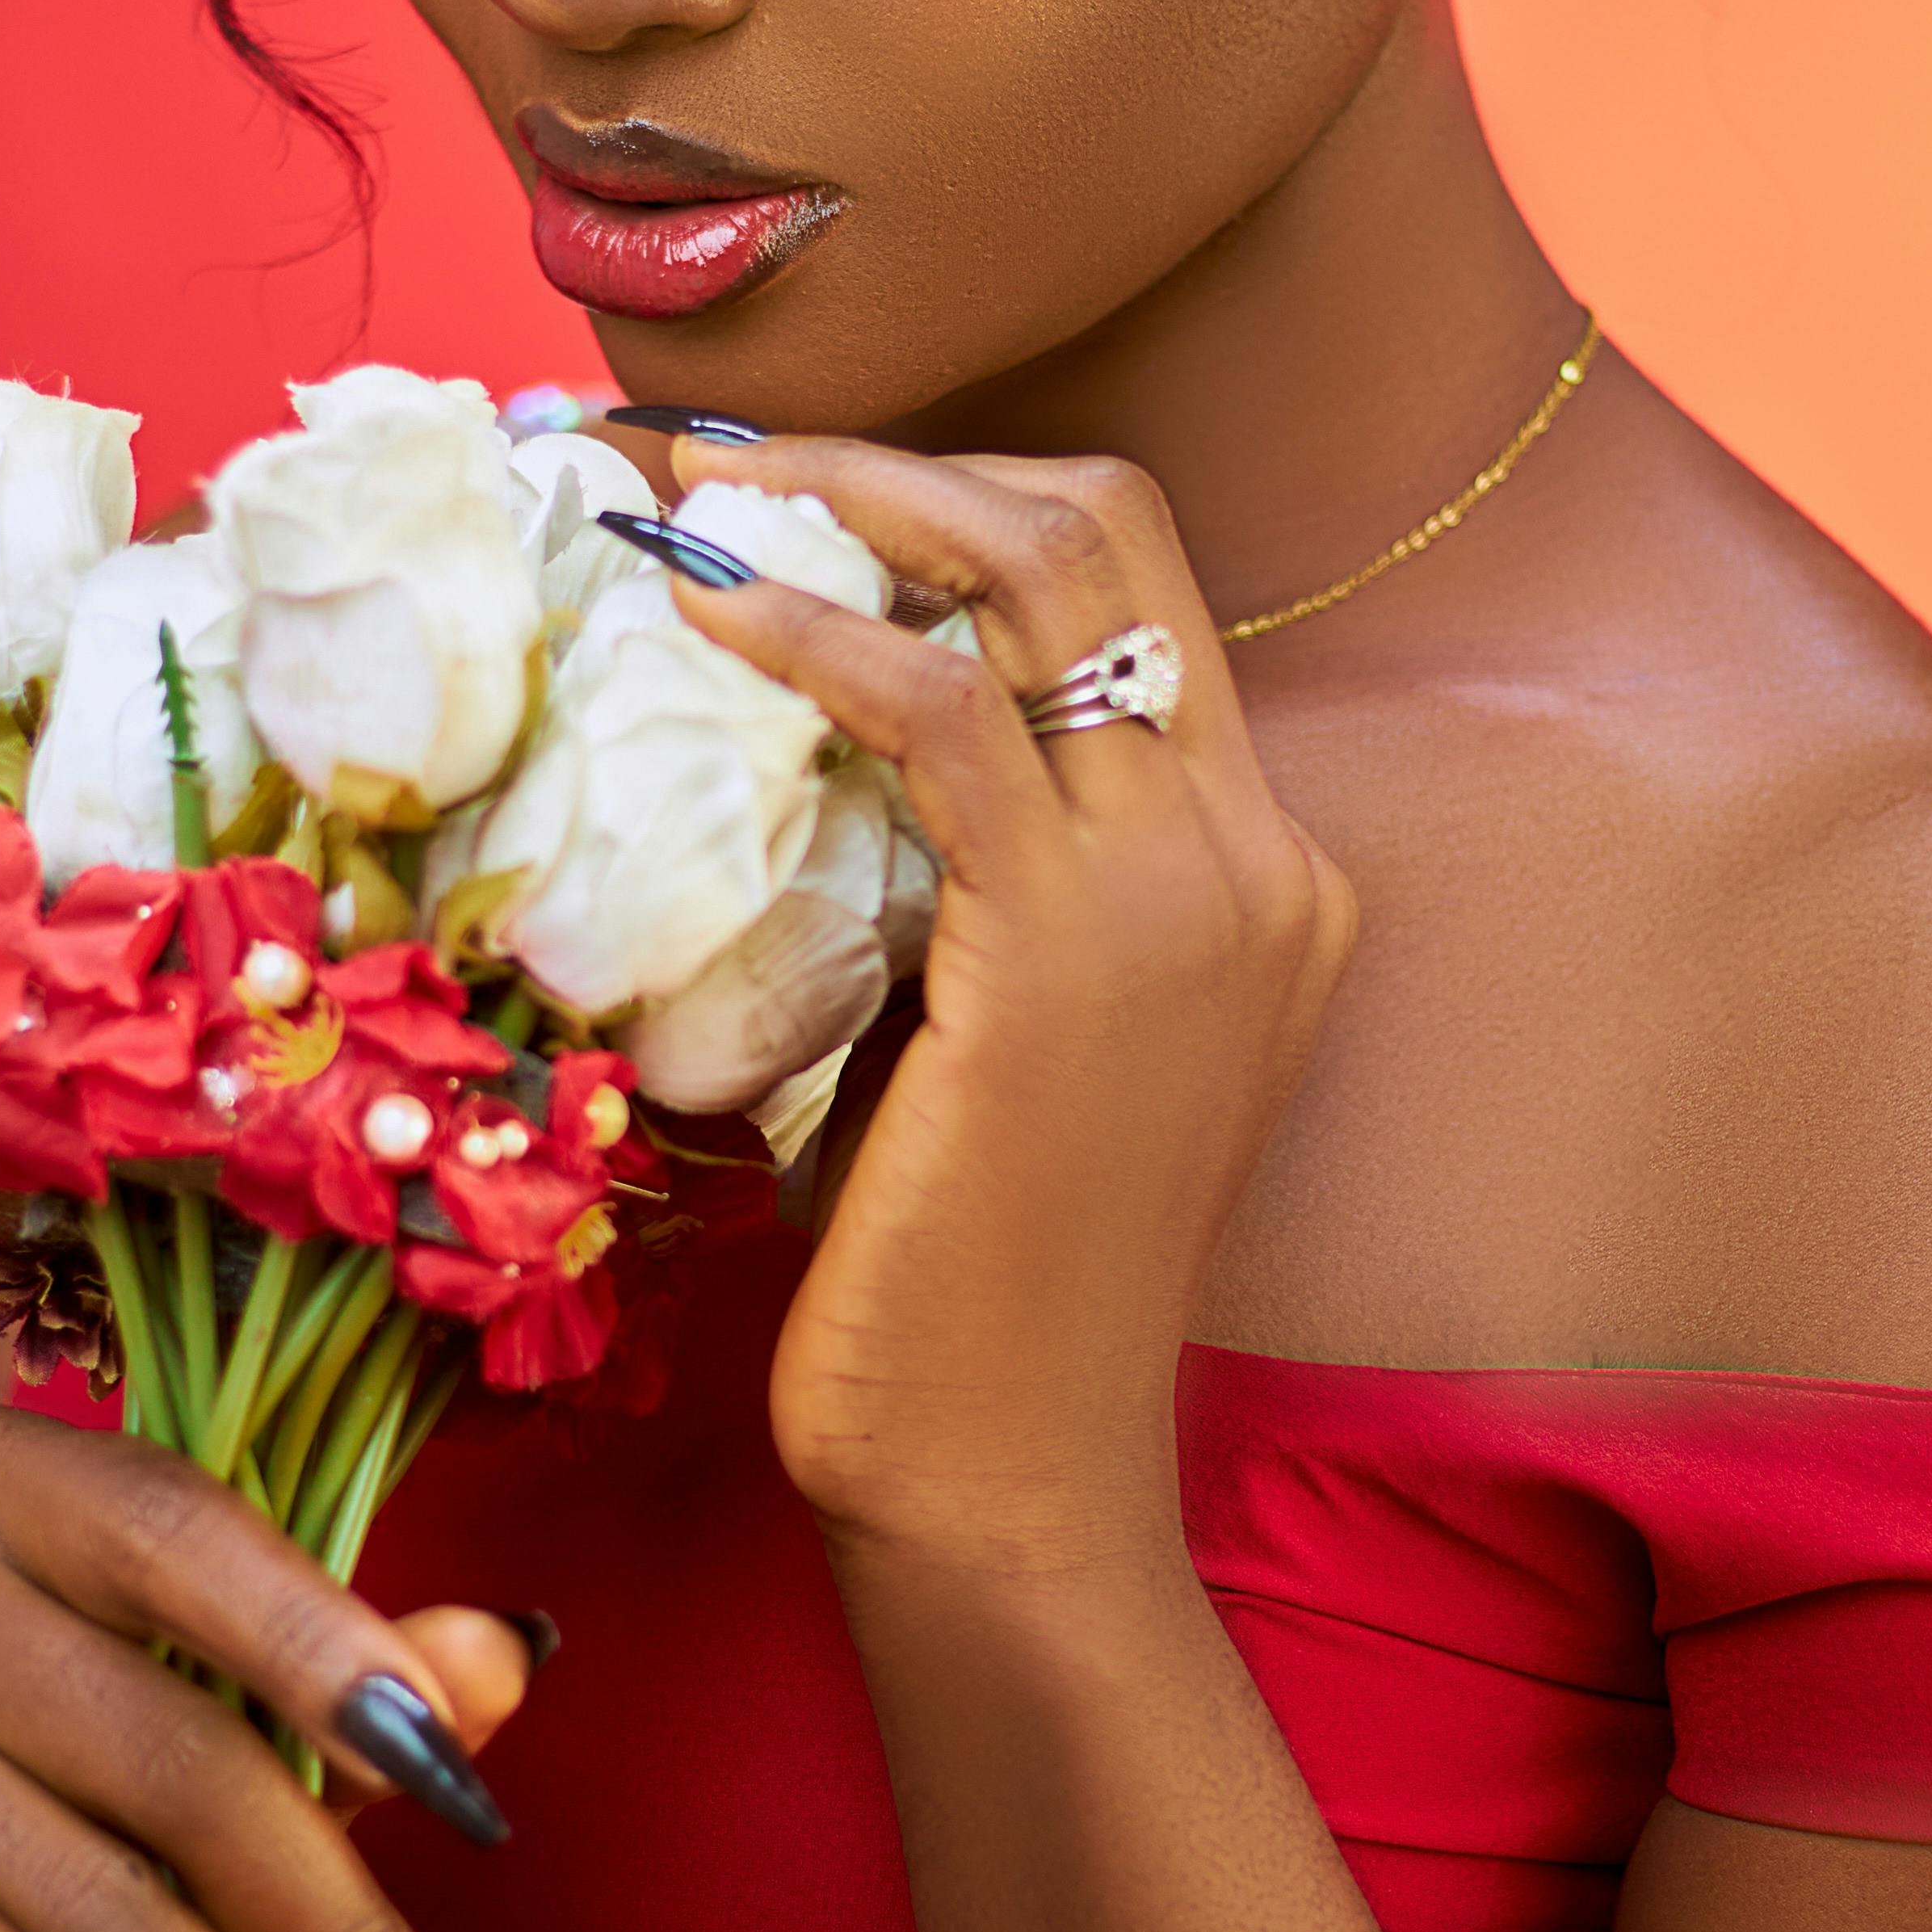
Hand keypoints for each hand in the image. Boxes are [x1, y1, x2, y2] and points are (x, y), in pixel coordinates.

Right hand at [0, 1408, 541, 1931]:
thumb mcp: (196, 1707)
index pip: (195, 1541)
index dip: (340, 1660)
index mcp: (4, 1474)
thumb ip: (345, 1681)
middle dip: (330, 1926)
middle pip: (169, 1753)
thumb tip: (507, 1655)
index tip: (477, 1807)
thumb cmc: (52, 1787)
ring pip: (89, 1895)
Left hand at [660, 439, 1353, 1565]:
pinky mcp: (1072, 950)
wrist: (1011, 1480)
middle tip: (700, 452)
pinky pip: (940, 703)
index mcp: (1257, 867)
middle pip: (1103, 520)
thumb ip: (962, 879)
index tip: (767, 488)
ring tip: (674, 486)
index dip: (940, 496)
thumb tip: (799, 735)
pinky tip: (701, 607)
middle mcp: (1255, 850)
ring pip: (1043, 558)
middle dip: (890, 452)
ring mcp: (1189, 891)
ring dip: (839, 491)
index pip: (1122, 579)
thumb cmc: (966, 1285)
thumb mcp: (988, 1026)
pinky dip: (813, 623)